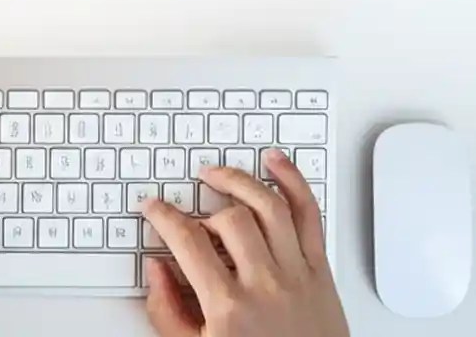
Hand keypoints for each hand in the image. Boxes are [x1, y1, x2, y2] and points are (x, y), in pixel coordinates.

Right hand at [141, 149, 347, 336]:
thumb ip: (168, 312)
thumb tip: (156, 270)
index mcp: (228, 308)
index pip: (188, 242)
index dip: (164, 217)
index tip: (154, 208)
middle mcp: (265, 284)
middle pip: (229, 220)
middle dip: (202, 206)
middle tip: (187, 208)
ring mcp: (297, 274)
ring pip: (269, 206)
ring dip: (240, 182)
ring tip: (217, 174)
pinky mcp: (321, 271)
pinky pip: (309, 214)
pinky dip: (293, 181)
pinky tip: (275, 163)